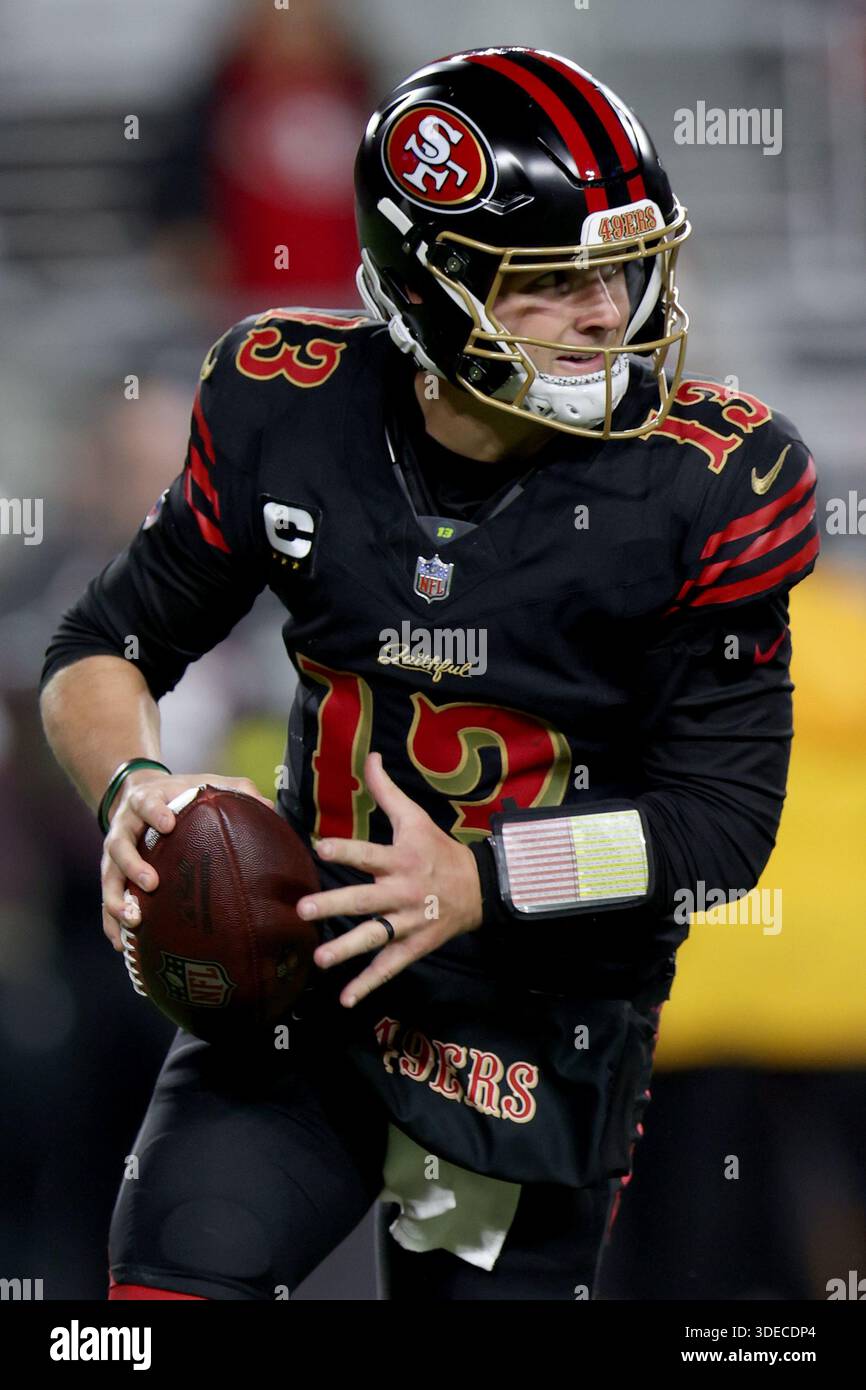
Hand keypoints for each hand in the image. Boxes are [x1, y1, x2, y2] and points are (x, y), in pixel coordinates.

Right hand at [101, 771, 273, 950]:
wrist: (139, 794)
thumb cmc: (181, 793)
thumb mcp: (206, 783)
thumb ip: (235, 789)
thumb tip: (268, 806)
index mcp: (147, 800)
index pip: (146, 803)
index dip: (154, 813)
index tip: (168, 824)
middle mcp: (125, 826)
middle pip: (120, 844)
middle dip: (132, 864)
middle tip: (150, 883)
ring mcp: (115, 852)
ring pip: (109, 876)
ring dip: (117, 899)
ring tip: (133, 920)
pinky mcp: (112, 874)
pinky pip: (106, 899)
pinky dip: (111, 922)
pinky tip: (122, 945)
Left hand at [296, 752, 482, 1008]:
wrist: (480, 888)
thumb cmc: (438, 849)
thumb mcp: (416, 818)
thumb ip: (387, 792)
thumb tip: (372, 755)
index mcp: (401, 859)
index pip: (369, 853)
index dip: (346, 848)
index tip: (319, 846)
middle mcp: (402, 892)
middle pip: (365, 899)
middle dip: (335, 905)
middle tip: (304, 911)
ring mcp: (408, 922)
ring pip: (375, 937)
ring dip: (347, 949)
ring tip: (319, 959)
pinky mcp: (414, 946)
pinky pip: (389, 967)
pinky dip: (368, 984)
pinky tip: (345, 998)